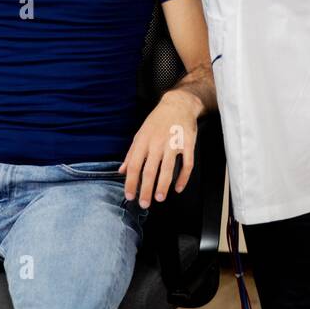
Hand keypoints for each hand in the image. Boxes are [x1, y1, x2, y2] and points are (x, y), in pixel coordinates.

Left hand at [120, 89, 201, 207]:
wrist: (178, 104)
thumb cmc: (157, 120)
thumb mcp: (140, 134)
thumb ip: (131, 154)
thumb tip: (121, 171)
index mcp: (143, 141)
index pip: (134, 165)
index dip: (130, 182)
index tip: (129, 195)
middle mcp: (157, 143)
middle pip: (150, 170)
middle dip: (146, 189)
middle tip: (144, 204)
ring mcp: (173, 144)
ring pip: (168, 169)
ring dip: (163, 186)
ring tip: (159, 198)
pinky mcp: (188, 144)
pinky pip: (187, 164)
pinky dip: (183, 178)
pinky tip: (178, 188)